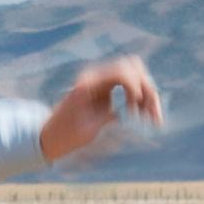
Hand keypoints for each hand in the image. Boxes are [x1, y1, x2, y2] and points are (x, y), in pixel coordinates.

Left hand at [42, 56, 161, 162]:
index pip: (122, 70)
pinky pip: (131, 84)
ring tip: (153, 119)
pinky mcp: (107, 87)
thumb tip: (134, 111)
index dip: (135, 87)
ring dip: (148, 94)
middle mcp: (97, 75)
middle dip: (147, 89)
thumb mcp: (88, 129)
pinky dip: (142, 98)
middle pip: (134, 68)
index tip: (135, 110)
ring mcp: (102, 79)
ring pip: (137, 74)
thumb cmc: (65, 135)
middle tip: (151, 116)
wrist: (50, 136)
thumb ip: (110, 117)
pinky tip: (146, 116)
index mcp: (89, 82)